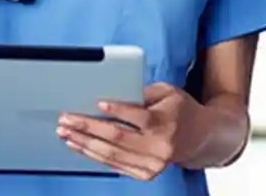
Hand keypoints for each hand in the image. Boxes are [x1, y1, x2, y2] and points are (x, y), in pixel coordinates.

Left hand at [57, 82, 206, 180]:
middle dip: (87, 127)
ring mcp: (152, 164)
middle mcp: (159, 147)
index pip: (138, 117)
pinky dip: (94, 155)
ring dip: (84, 143)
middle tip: (66, 119)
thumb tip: (111, 92)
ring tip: (66, 133)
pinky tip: (79, 146)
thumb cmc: (179, 109)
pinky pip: (114, 165)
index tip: (97, 103)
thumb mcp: (167, 92)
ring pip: (112, 155)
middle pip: (117, 137)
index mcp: (165, 123)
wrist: (200, 137)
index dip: (116, 110)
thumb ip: (141, 92)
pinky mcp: (146, 174)